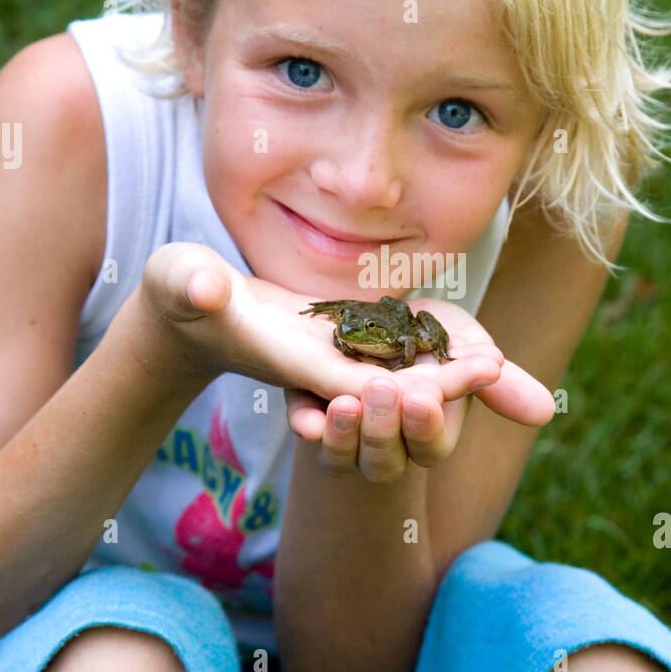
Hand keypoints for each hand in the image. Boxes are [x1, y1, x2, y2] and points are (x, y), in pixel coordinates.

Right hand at [136, 244, 551, 429]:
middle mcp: (316, 366)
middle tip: (494, 368)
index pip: (348, 382)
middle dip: (436, 388)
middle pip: (385, 390)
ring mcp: (332, 356)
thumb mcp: (178, 281)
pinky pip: (392, 355)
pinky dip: (428, 354)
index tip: (446, 380)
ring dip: (440, 375)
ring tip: (495, 365)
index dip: (396, 386)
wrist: (182, 317)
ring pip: (396, 376)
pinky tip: (470, 348)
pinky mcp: (340, 339)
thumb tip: (206, 288)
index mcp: (284, 359)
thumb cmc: (175, 293)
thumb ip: (190, 285)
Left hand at [283, 298, 555, 483]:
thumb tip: (546, 412)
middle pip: (385, 463)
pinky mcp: (306, 404)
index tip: (426, 397)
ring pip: (342, 459)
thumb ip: (500, 381)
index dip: (427, 428)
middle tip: (385, 390)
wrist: (369, 306)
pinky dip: (306, 424)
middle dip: (385, 430)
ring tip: (347, 404)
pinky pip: (303, 424)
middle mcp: (385, 440)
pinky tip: (307, 418)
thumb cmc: (428, 333)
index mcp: (428, 430)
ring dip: (346, 436)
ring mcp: (343, 428)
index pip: (430, 446)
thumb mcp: (467, 346)